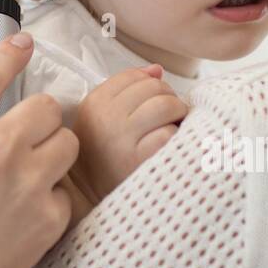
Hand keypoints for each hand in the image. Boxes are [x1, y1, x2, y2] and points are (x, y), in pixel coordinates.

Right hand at [0, 33, 77, 267]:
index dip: (12, 51)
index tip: (24, 43)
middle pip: (46, 106)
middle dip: (40, 116)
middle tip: (29, 132)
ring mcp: (26, 181)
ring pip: (67, 142)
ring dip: (53, 151)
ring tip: (34, 169)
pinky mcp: (47, 217)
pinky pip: (63, 193)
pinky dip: (49, 201)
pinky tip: (25, 214)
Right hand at [68, 64, 188, 207]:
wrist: (90, 198)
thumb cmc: (102, 154)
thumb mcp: (101, 117)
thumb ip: (125, 90)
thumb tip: (156, 69)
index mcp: (94, 104)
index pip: (134, 76)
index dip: (150, 85)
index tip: (151, 102)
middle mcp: (106, 119)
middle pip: (154, 87)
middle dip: (167, 98)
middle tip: (167, 117)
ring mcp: (122, 139)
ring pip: (166, 105)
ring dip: (177, 114)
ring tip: (171, 127)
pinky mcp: (140, 160)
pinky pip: (170, 133)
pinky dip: (175, 137)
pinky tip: (167, 147)